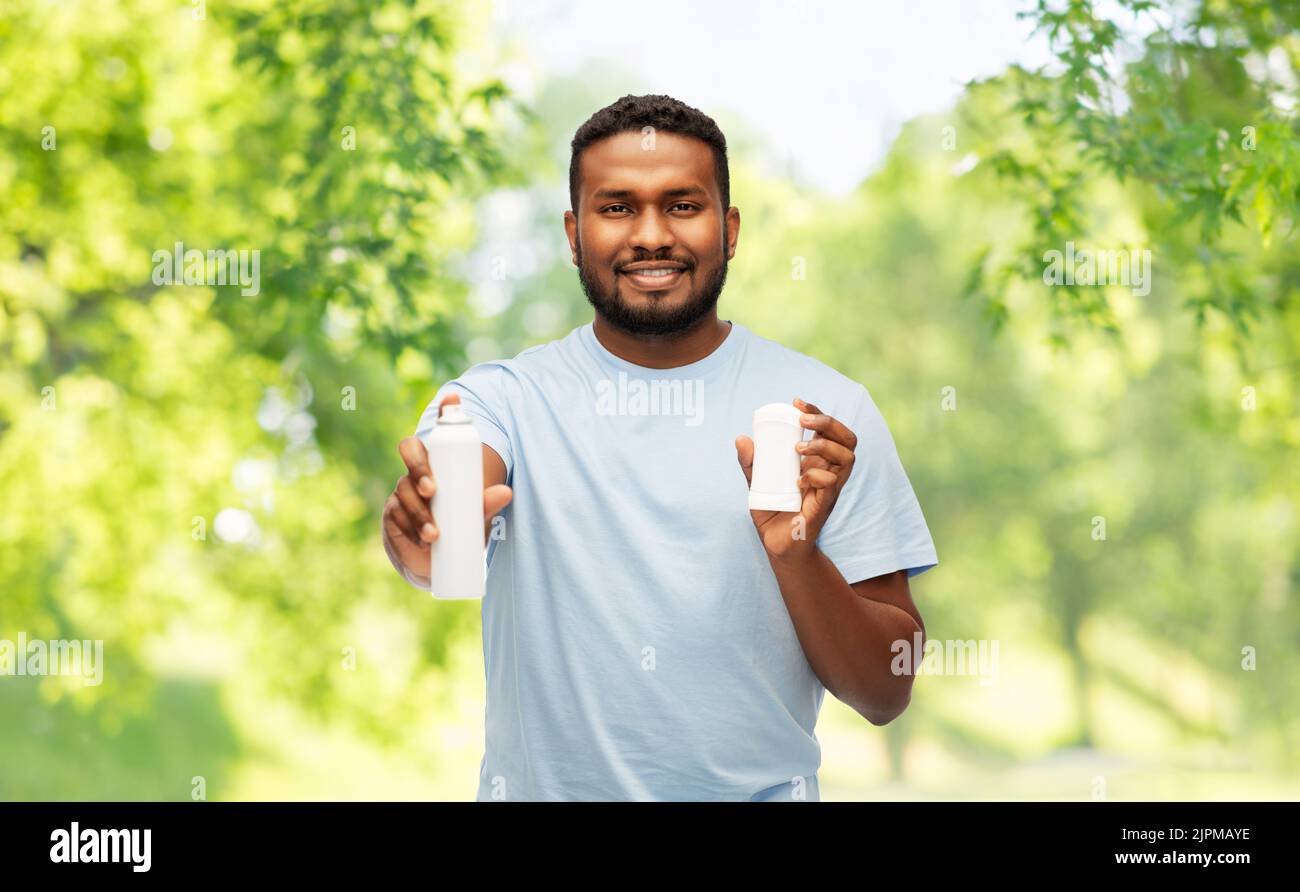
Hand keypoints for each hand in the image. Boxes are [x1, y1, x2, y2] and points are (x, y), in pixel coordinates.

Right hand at [382, 394, 512, 582]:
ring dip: (417, 510)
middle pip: (410, 451)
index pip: (440, 430)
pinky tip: (420, 541)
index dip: (443, 411)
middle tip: (432, 490)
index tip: (452, 401)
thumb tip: (506, 492)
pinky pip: (395, 516)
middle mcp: (417, 470)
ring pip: (403, 490)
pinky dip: (408, 529)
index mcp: (439, 461)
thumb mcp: (476, 514)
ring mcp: (402, 492)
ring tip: (433, 533)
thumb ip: (488, 502)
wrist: (436, 559)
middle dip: (419, 468)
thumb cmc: (459, 525)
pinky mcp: (392, 514)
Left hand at [735, 397, 856, 559]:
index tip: (796, 403)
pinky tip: (798, 480)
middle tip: (802, 420)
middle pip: (847, 439)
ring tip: (797, 449)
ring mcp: (830, 490)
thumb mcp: (758, 484)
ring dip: (823, 446)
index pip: (831, 430)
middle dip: (828, 422)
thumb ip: (751, 464)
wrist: (778, 547)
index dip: (818, 412)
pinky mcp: (824, 506)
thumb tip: (741, 438)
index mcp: (819, 463)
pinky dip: (815, 475)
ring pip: (846, 457)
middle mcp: (830, 473)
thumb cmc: (773, 514)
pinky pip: (831, 484)